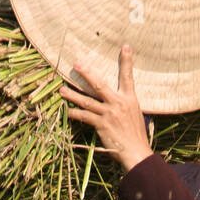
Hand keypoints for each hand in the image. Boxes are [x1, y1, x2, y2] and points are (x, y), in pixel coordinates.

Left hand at [60, 44, 152, 171]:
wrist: (136, 153)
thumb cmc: (136, 137)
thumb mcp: (136, 116)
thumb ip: (126, 105)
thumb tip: (118, 101)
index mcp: (129, 99)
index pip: (128, 77)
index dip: (126, 61)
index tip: (125, 46)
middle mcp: (119, 103)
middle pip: (100, 84)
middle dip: (87, 73)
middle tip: (77, 64)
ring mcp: (109, 113)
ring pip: (87, 101)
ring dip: (73, 95)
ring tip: (62, 90)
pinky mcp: (102, 125)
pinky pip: (85, 117)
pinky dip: (75, 114)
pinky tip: (68, 111)